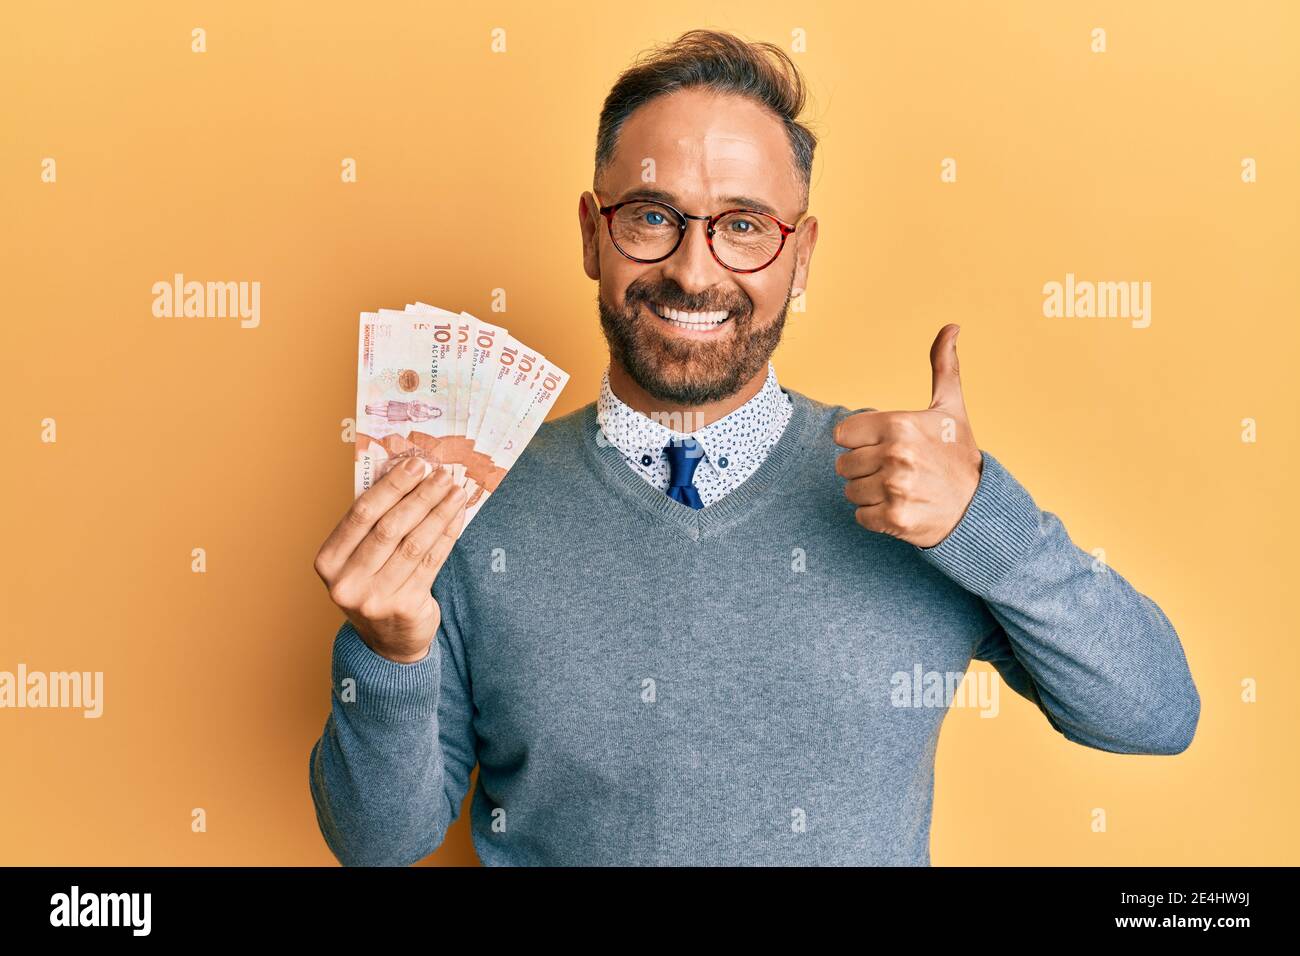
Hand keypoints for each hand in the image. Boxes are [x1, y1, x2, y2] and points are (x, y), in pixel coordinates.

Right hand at [313, 457, 467, 663]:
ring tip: (456, 491)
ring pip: (414, 544)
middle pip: (390, 528)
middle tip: (441, 474)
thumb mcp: (359, 559)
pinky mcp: (404, 608)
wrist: (387, 643)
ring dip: (439, 513)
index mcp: (328, 561)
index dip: (391, 486)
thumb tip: (408, 475)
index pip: (361, 514)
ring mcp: (374, 598)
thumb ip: (373, 524)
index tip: (415, 464)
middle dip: (420, 497)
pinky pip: (431, 563)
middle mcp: (346, 582)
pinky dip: (446, 535)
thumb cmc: (374, 584)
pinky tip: (457, 517)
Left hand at [833, 324, 983, 548]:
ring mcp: (894, 487)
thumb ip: (943, 367)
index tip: (882, 447)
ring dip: (869, 493)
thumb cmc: (958, 455)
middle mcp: (895, 454)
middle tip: (894, 471)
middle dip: (864, 469)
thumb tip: (951, 327)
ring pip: (850, 491)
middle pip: (843, 465)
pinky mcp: (894, 518)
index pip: (842, 435)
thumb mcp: (951, 409)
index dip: (859, 443)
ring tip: (898, 489)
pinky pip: (860, 516)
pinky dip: (876, 516)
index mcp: (899, 424)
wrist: (979, 506)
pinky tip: (900, 507)